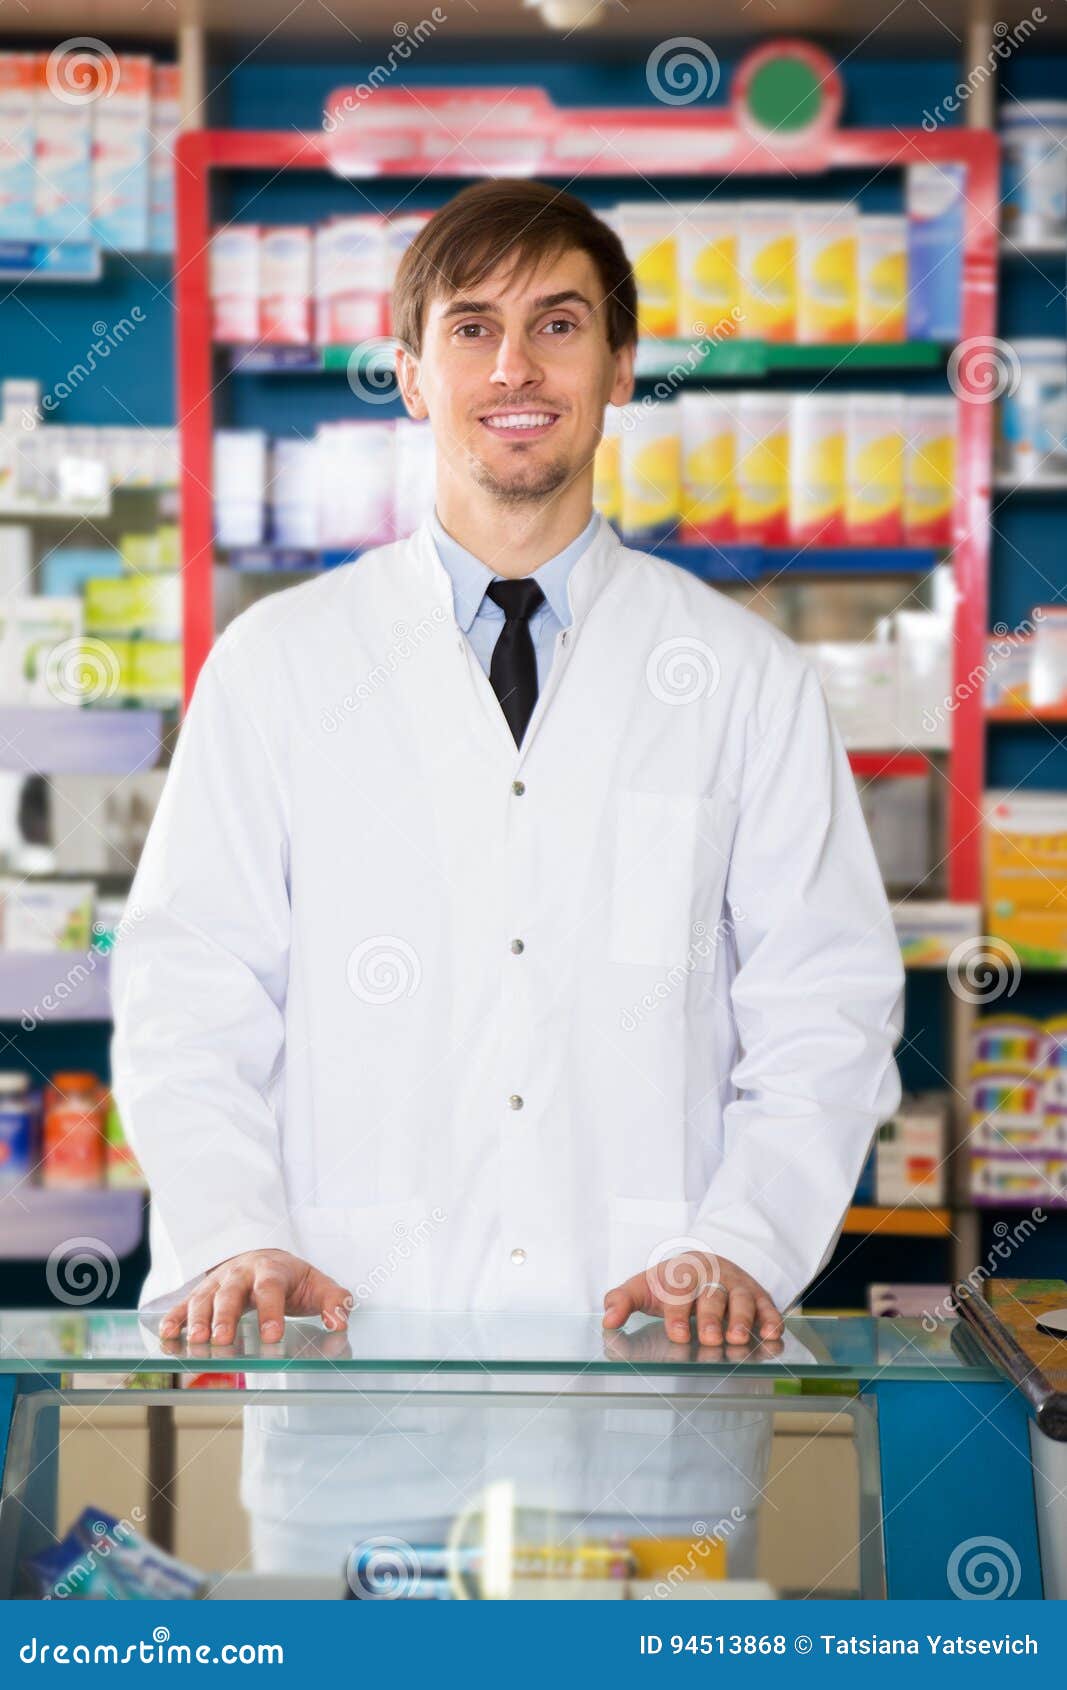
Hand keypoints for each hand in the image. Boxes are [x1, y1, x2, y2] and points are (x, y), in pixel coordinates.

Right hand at [157, 1249, 352, 1344]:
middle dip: (225, 1317)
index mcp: (271, 1270)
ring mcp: (218, 1282)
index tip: (272, 1336)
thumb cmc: (292, 1278)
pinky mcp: (202, 1292)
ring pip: (204, 1298)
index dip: (271, 1312)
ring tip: (196, 1341)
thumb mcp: (317, 1285)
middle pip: (231, 1293)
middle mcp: (241, 1274)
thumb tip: (340, 1321)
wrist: (263, 1256)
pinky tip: (168, 1334)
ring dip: (198, 1319)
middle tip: (222, 1340)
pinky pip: (185, 1304)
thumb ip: (334, 1301)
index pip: (270, 1289)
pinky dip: (175, 1318)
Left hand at [602, 1250, 783, 1345]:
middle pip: (713, 1294)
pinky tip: (772, 1336)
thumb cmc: (669, 1284)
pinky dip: (772, 1319)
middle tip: (711, 1339)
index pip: (679, 1292)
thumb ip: (622, 1300)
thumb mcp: (644, 1288)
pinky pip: (768, 1306)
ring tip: (737, 1339)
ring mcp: (737, 1285)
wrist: (702, 1262)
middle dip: (711, 1317)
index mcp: (681, 1273)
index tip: (678, 1335)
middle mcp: (711, 1276)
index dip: (678, 1314)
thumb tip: (608, 1320)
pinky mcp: (758, 1295)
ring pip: (742, 1298)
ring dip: (742, 1318)